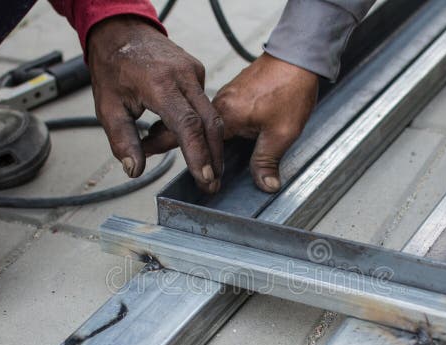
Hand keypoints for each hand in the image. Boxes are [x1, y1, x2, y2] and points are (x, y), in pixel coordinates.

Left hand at [87, 15, 223, 192]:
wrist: (122, 32)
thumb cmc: (114, 68)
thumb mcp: (107, 107)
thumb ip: (122, 140)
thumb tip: (135, 170)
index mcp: (159, 84)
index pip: (187, 125)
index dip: (198, 153)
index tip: (205, 177)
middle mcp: (183, 76)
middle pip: (209, 123)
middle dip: (212, 157)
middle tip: (209, 184)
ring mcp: (195, 73)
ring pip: (205, 118)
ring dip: (190, 140)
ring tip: (155, 140)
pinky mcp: (199, 73)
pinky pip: (201, 107)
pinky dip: (188, 124)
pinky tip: (164, 123)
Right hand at [144, 53, 318, 192]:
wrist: (298, 58)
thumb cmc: (290, 89)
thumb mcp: (282, 132)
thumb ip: (267, 161)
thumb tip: (265, 186)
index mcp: (226, 115)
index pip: (189, 134)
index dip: (167, 144)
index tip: (148, 150)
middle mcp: (221, 104)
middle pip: (188, 125)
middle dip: (168, 137)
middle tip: (148, 147)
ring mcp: (227, 98)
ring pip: (199, 119)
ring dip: (185, 131)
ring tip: (165, 141)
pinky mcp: (235, 95)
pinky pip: (212, 114)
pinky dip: (200, 123)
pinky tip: (199, 131)